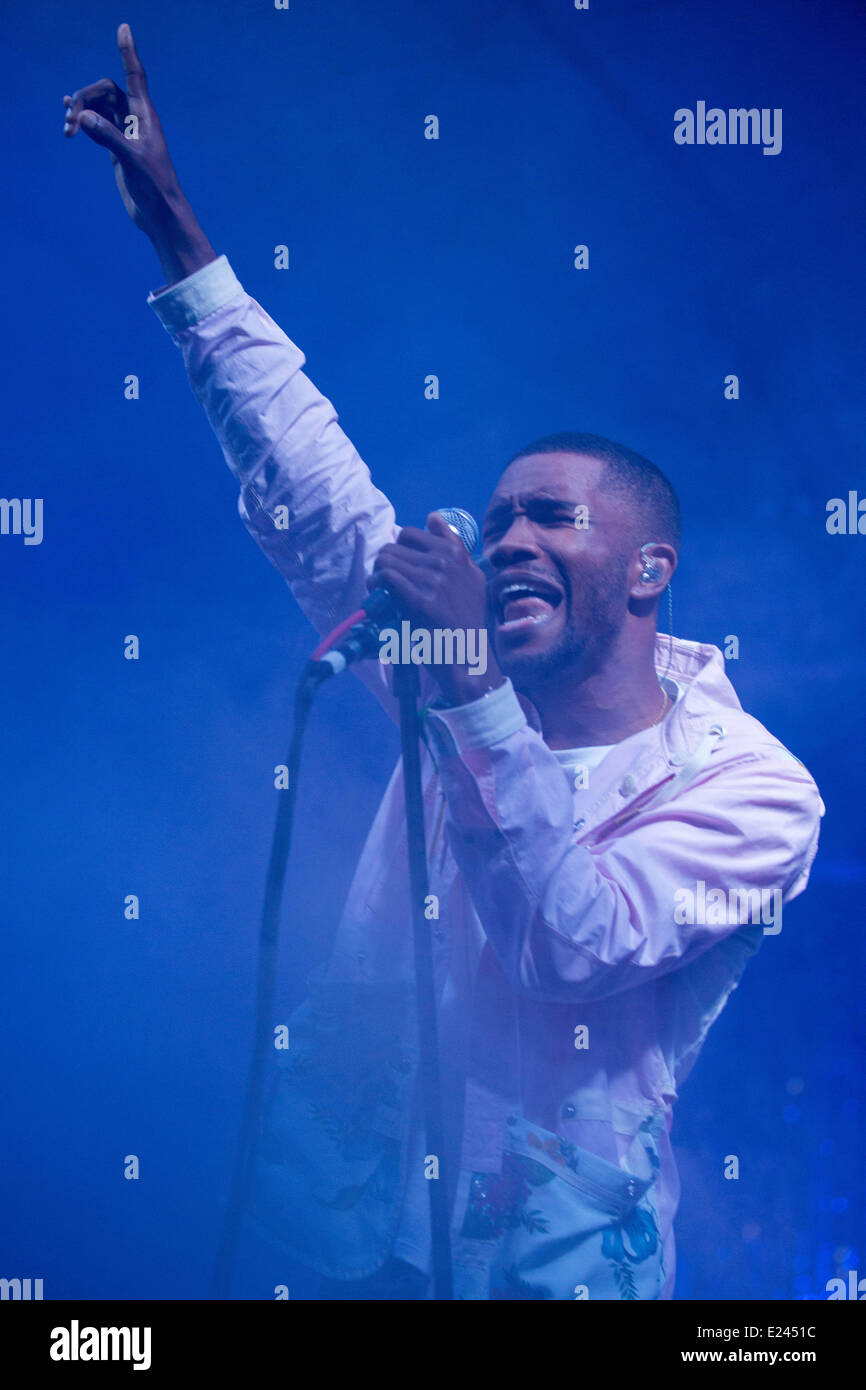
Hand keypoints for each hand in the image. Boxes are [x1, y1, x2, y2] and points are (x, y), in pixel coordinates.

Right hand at [63, 23, 215, 281]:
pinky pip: (97, 126)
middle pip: (105, 92)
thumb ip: (109, 137)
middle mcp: (136, 120)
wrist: (160, 214)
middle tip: (72, 120)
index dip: (128, 52)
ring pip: (99, 109)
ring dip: (81, 113)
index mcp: (145, 116)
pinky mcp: (117, 149)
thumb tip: (84, 117)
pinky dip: (84, 123)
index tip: (123, 27)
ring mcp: (125, 134)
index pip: (135, 76)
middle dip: (86, 99)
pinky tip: (70, 125)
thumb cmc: (155, 187)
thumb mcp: (132, 160)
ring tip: (68, 129)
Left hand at [368, 512, 503, 702]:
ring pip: (385, 560)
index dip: (400, 552)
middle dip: (386, 564)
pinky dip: (376, 587)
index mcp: (457, 553)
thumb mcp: (472, 578)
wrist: (469, 657)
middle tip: (388, 585)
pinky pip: (385, 578)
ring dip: (378, 577)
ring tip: (383, 594)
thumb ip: (454, 546)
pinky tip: (381, 600)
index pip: (411, 534)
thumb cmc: (467, 620)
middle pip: (394, 546)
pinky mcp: (419, 600)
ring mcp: (433, 579)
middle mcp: (446, 562)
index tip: (402, 570)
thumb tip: (432, 517)